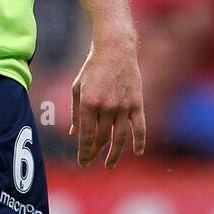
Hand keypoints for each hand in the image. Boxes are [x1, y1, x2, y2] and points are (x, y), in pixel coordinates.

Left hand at [69, 38, 145, 168]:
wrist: (115, 50)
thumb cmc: (93, 68)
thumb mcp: (78, 88)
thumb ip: (76, 113)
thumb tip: (74, 135)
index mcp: (89, 103)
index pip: (87, 136)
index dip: (84, 152)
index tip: (83, 163)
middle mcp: (107, 107)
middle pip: (102, 138)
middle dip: (96, 152)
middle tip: (92, 161)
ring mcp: (123, 106)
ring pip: (120, 138)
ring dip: (114, 154)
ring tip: (109, 164)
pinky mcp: (137, 103)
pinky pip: (140, 127)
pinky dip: (139, 141)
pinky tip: (137, 152)